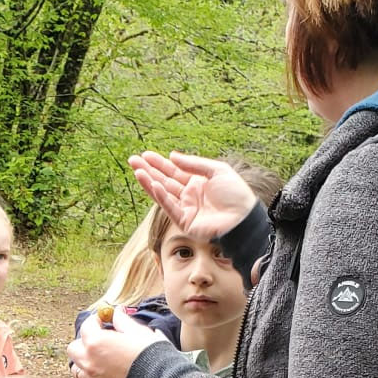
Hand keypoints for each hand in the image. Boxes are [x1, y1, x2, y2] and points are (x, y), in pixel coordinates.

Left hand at [69, 307, 162, 377]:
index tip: (102, 321)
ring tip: (99, 360)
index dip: (95, 321)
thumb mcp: (137, 331)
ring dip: (84, 363)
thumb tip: (116, 312)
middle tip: (98, 341)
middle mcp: (88, 362)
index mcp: (96, 342)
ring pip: (77, 369)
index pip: (86, 326)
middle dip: (84, 342)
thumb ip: (122, 320)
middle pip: (74, 348)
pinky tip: (103, 375)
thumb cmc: (150, 355)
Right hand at [129, 151, 256, 242]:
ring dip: (150, 182)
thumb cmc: (236, 195)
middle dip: (149, 170)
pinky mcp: (184, 222)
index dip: (160, 163)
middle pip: (164, 180)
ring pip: (163, 193)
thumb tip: (172, 156)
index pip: (174, 171)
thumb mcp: (217, 170)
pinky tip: (153, 185)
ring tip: (137, 171)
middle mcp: (189, 195)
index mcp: (197, 182)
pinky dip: (161, 196)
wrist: (244, 219)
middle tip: (133, 160)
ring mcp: (186, 209)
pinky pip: (170, 207)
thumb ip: (194, 164)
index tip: (145, 155)